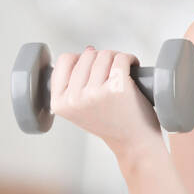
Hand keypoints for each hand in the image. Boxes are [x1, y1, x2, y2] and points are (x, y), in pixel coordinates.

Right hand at [49, 46, 163, 157]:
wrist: (134, 143)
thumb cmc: (111, 124)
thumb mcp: (79, 108)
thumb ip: (74, 83)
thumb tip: (88, 50)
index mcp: (60, 103)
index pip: (64, 61)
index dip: (80, 59)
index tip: (92, 68)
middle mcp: (75, 98)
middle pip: (87, 55)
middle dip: (102, 59)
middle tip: (112, 73)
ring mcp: (95, 93)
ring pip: (105, 54)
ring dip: (116, 58)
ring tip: (122, 72)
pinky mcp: (117, 87)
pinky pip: (121, 58)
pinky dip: (129, 59)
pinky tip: (133, 67)